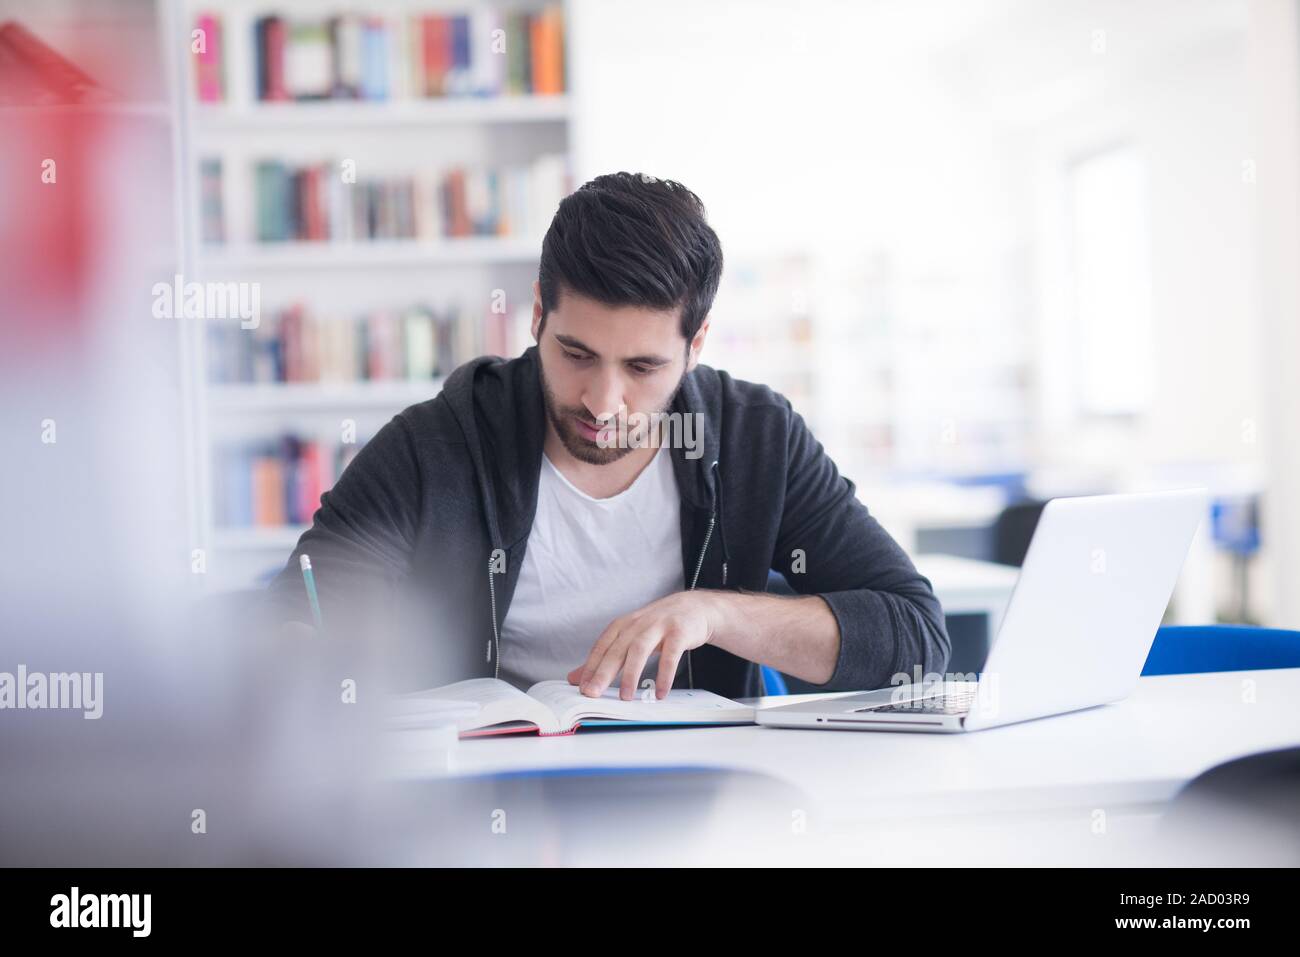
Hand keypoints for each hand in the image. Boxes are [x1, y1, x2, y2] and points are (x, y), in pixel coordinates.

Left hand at [566, 591, 719, 699]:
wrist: (695, 608)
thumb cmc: (660, 626)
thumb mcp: (631, 637)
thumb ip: (606, 657)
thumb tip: (576, 678)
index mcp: (623, 625)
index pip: (602, 646)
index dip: (590, 666)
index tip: (581, 687)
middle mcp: (638, 623)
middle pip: (617, 649)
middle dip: (603, 672)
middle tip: (593, 693)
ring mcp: (659, 626)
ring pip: (639, 649)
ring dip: (631, 674)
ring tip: (625, 697)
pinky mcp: (679, 632)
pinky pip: (671, 655)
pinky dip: (664, 675)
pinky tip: (660, 692)